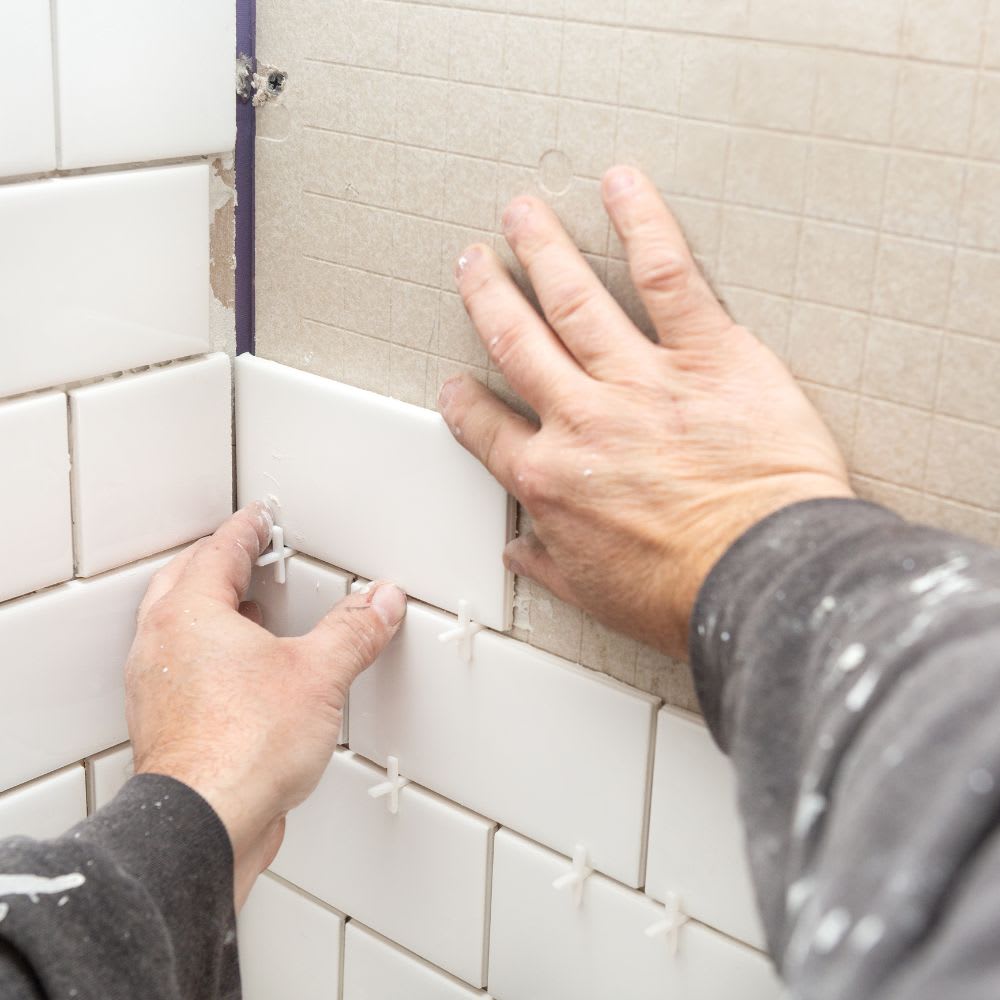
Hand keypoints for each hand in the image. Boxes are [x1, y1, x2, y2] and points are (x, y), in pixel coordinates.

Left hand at [125, 503, 405, 907]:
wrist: (204, 824)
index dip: (244, 530)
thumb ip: (353, 631)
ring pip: (179, 628)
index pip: (217, 552)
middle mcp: (163, 645)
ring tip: (250, 609)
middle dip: (218, 563)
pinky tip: (245, 675)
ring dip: (213, 609)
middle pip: (185, 582)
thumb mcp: (318, 675)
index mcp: (189, 615)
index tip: (258, 518)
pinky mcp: (168, 724)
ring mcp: (159, 687)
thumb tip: (378, 603)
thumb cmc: (239, 750)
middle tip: (245, 553)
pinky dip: (212, 654)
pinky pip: (186, 669)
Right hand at [438, 165, 851, 658]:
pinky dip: (641, 224)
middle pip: (517, 342)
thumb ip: (548, 565)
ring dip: (542, 250)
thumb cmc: (686, 596)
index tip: (456, 385)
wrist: (761, 582)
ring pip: (574, 299)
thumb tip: (520, 553)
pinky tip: (621, 188)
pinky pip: (666, 276)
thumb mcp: (595, 596)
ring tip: (522, 215)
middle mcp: (582, 421)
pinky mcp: (706, 355)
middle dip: (488, 296)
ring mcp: (640, 382)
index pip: (487, 429)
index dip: (464, 402)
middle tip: (474, 264)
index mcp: (551, 481)